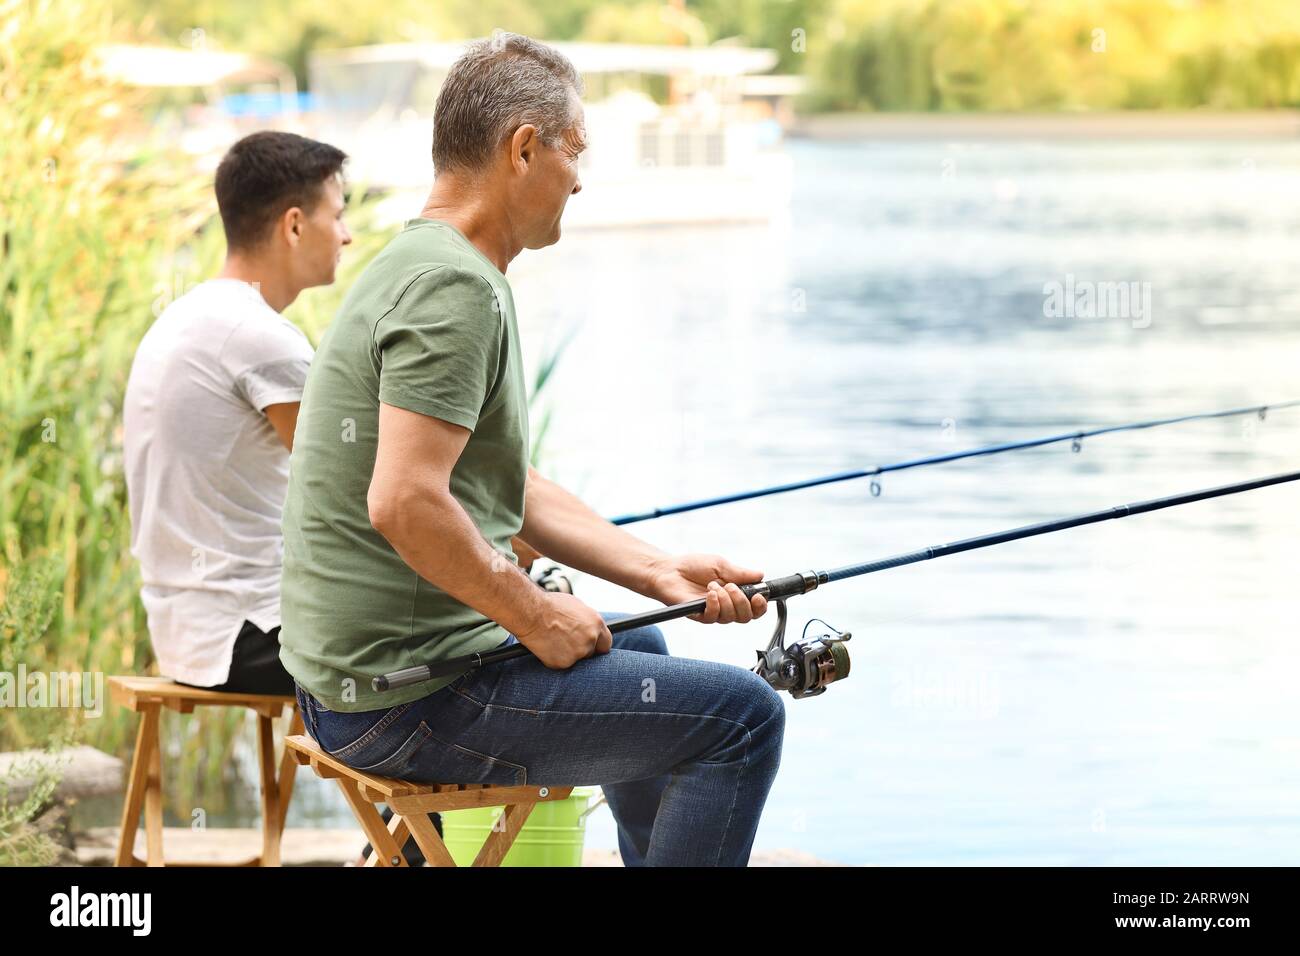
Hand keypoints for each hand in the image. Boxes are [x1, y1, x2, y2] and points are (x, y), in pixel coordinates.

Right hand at [514, 591, 611, 668]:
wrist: (531, 612)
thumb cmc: (549, 605)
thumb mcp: (575, 606)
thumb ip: (586, 621)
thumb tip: (588, 627)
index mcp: (596, 623)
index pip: (606, 643)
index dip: (597, 646)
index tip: (591, 647)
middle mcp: (590, 638)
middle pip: (591, 654)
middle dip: (582, 652)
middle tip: (568, 645)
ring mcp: (578, 652)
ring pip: (575, 660)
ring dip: (567, 655)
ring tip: (553, 641)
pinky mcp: (564, 663)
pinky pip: (561, 665)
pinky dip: (554, 659)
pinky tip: (546, 647)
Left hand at [647, 553, 767, 623]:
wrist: (669, 570)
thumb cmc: (693, 566)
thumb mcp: (720, 565)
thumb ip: (740, 573)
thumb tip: (760, 575)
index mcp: (734, 594)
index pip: (754, 608)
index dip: (760, 606)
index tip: (757, 596)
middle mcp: (726, 606)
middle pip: (746, 617)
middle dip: (742, 602)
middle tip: (730, 586)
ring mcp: (713, 612)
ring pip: (730, 617)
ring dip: (726, 600)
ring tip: (713, 586)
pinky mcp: (699, 615)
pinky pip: (713, 617)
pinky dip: (714, 604)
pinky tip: (708, 594)